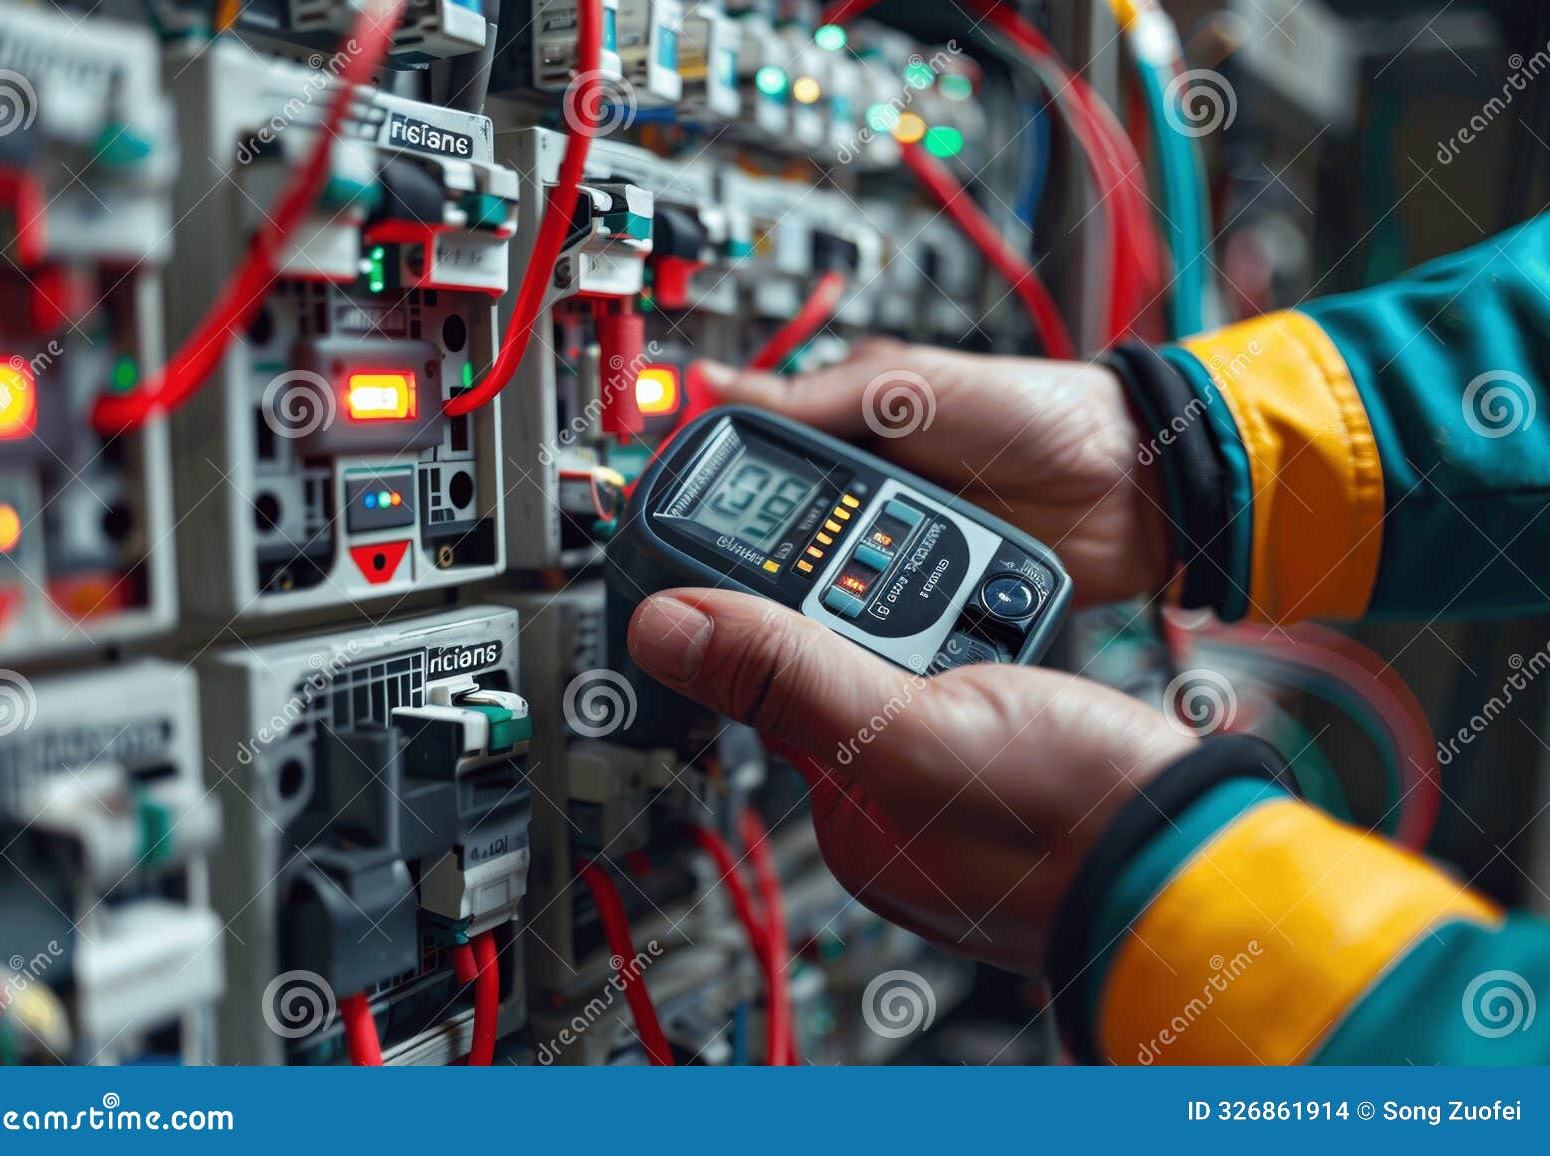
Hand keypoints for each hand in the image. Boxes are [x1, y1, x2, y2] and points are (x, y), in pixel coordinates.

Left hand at [627, 589, 1195, 972]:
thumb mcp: (908, 724)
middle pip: (847, 673)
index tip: (798, 555)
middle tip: (939, 612)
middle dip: (886, 625)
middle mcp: (889, 807)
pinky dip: (992, 655)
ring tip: (990, 629)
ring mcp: (954, 792)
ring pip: (917, 671)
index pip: (775, 690)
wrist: (1201, 848)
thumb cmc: (1070, 815)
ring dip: (947, 631)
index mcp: (845, 808)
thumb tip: (664, 630)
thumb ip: (785, 672)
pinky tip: (1020, 657)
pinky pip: (975, 689)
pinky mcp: (1009, 768)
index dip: (780, 616)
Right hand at [696, 340, 1171, 606]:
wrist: (1131, 484)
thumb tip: (711, 382)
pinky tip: (839, 653)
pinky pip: (877, 630)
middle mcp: (861, 499)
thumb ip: (812, 397)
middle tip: (728, 600)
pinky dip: (859, 643)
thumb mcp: (908, 387)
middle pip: (779, 549)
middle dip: (757, 575)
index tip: (677, 536)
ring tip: (783, 627)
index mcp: (843, 434)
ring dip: (806, 614)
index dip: (716, 504)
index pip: (756, 473)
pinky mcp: (929, 604)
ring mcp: (893, 554)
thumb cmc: (1031, 411)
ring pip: (820, 599)